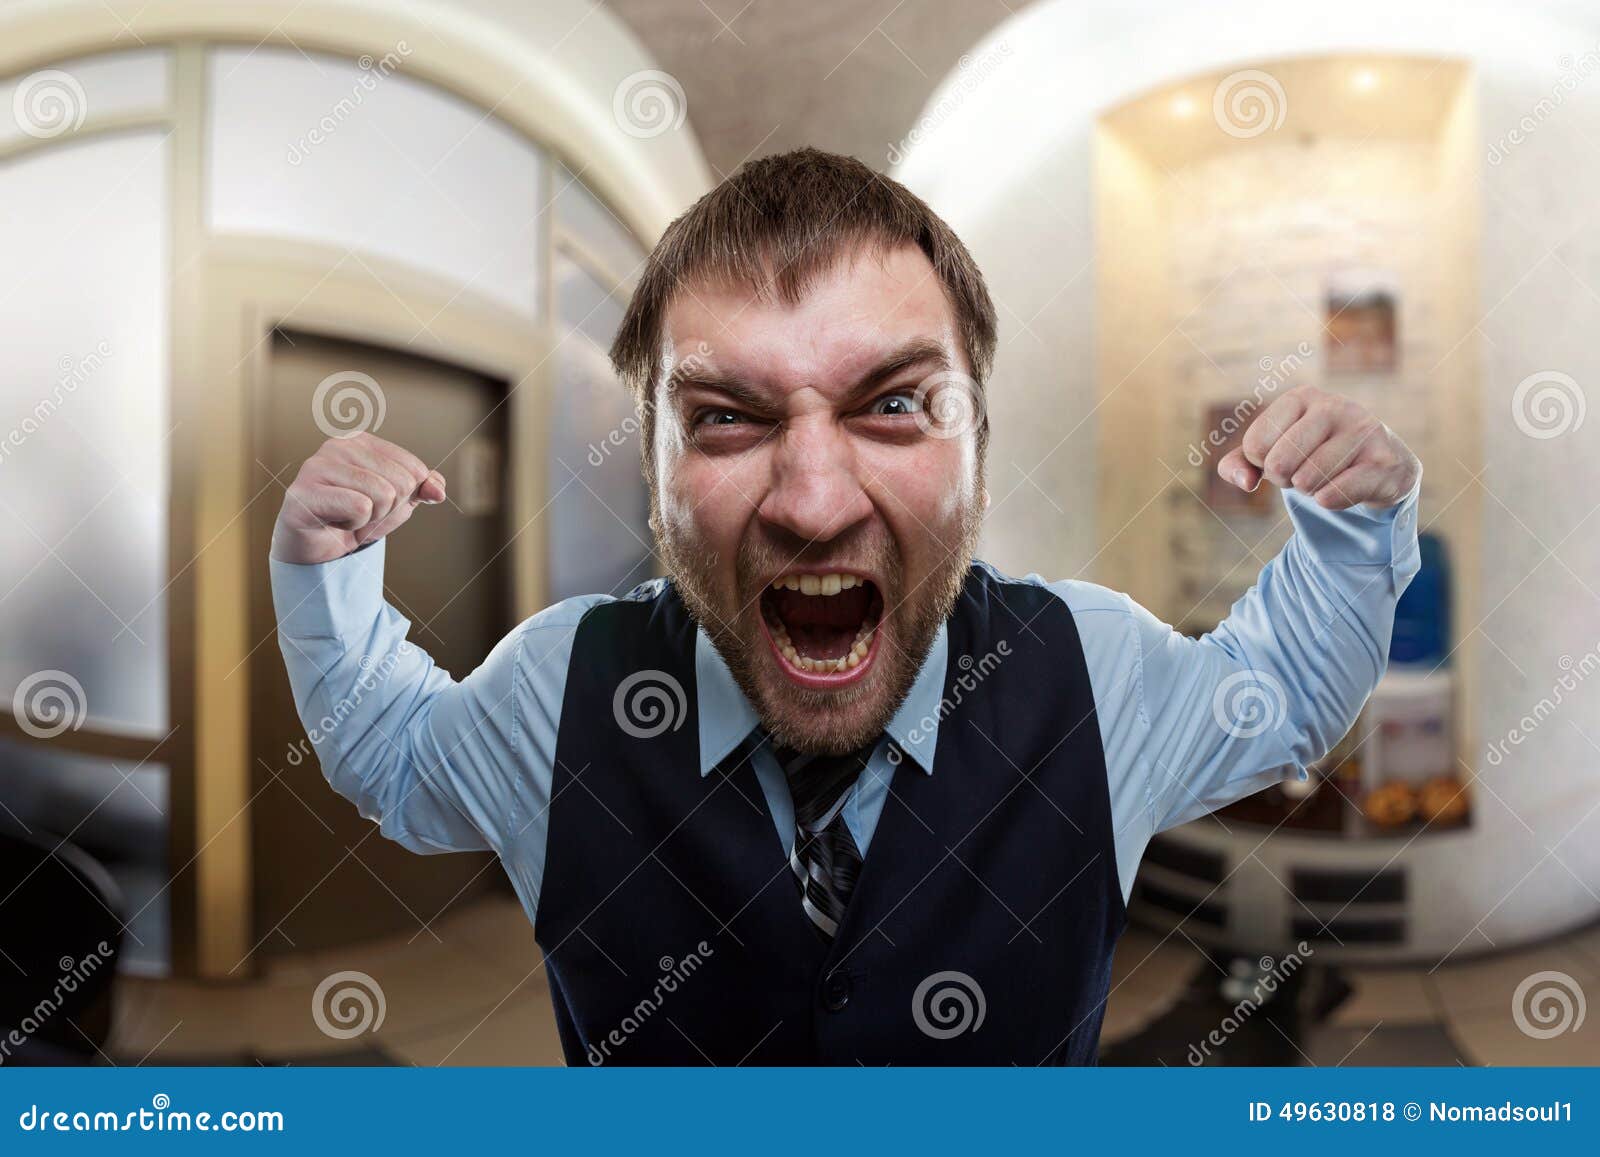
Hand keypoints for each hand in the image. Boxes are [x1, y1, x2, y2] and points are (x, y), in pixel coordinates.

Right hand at [271, 432, 446, 564]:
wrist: (317, 547)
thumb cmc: (354, 518)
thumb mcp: (397, 503)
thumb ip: (421, 489)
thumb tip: (438, 490)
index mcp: (361, 441)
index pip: (414, 468)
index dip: (406, 497)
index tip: (378, 503)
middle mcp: (338, 445)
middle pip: (401, 481)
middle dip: (388, 509)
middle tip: (361, 514)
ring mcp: (317, 465)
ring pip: (382, 494)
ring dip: (370, 518)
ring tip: (347, 517)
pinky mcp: (305, 491)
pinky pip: (359, 507)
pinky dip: (354, 524)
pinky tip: (334, 521)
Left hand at [1217, 386, 1419, 509]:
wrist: (1379, 465)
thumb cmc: (1314, 454)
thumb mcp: (1270, 453)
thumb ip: (1238, 464)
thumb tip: (1245, 482)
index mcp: (1300, 397)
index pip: (1255, 445)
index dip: (1262, 465)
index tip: (1282, 458)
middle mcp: (1333, 406)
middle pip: (1279, 464)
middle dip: (1285, 480)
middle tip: (1303, 472)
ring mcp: (1362, 430)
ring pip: (1307, 481)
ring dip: (1310, 491)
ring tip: (1326, 476)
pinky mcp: (1383, 460)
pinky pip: (1334, 495)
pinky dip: (1329, 502)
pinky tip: (1340, 489)